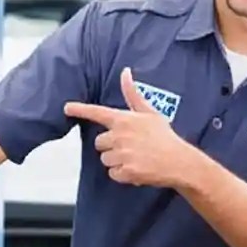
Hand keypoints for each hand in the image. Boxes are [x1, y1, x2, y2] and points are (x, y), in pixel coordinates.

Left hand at [63, 67, 192, 188]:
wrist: (179, 161)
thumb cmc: (163, 136)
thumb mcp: (149, 112)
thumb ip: (133, 94)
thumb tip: (125, 72)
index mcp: (124, 120)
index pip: (97, 113)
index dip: (80, 109)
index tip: (66, 107)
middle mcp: (120, 136)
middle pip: (99, 143)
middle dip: (110, 146)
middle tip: (130, 146)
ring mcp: (122, 154)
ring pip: (105, 159)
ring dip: (116, 161)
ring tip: (135, 158)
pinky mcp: (126, 171)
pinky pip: (112, 174)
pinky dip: (122, 174)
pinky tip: (136, 168)